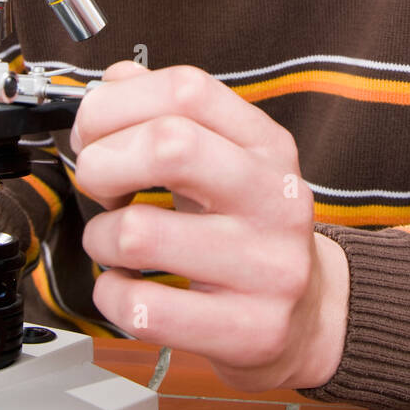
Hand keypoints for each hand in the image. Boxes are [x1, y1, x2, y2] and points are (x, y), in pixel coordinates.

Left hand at [71, 61, 349, 391]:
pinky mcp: (249, 329)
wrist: (313, 316)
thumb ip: (172, 115)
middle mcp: (275, 198)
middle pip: (169, 145)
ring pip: (139, 233)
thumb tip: (116, 81)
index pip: (187, 90)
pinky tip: (128, 288)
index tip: (95, 133)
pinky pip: (144, 308)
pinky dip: (112, 296)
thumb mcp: (227, 160)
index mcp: (268, 146)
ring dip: (101, 239)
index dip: (118, 104)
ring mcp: (267, 267)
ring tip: (117, 244)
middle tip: (99, 186)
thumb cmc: (251, 232)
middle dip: (102, 163)